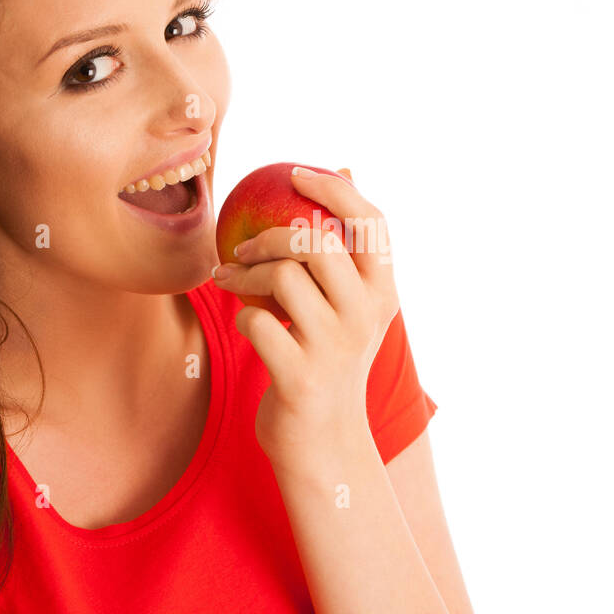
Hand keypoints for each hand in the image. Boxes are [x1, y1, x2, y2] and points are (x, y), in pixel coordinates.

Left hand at [212, 166, 397, 472]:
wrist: (325, 445)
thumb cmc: (329, 363)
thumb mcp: (350, 309)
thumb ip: (346, 250)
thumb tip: (343, 169)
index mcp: (384, 294)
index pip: (371, 222)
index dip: (335, 190)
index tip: (295, 175)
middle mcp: (366, 317)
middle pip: (315, 243)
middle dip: (269, 235)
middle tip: (243, 245)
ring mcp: (334, 348)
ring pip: (282, 278)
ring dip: (244, 273)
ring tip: (229, 280)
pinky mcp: (300, 377)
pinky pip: (256, 322)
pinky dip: (242, 317)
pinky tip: (244, 322)